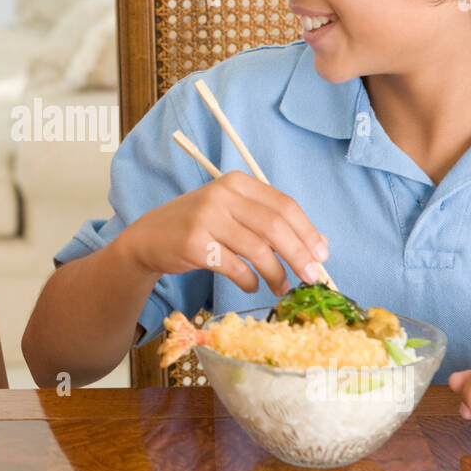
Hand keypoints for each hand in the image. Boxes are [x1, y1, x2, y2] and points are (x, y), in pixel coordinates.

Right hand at [118, 170, 328, 295]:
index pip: (283, 205)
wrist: (148, 237)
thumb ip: (267, 221)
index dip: (307, 231)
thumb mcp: (231, 212)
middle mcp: (222, 195)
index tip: (322, 254)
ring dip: (276, 273)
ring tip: (282, 288)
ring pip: (257, 249)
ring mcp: (206, 218)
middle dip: (299, 254)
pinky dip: (249, 280)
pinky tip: (251, 286)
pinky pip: (234, 267)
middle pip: (275, 226)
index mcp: (237, 182)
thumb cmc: (198, 225)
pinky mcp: (194, 244)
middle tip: (311, 276)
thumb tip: (315, 245)